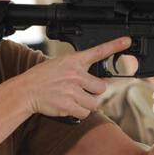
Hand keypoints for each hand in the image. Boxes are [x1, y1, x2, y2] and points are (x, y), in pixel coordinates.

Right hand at [14, 37, 131, 119]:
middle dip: (93, 93)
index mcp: (74, 61)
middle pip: (101, 88)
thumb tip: (98, 83)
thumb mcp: (60, 65)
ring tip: (72, 100)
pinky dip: (78, 113)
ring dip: (86, 104)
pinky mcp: (68, 105)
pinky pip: (84, 113)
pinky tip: (67, 106)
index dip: (115, 45)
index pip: (98, 51)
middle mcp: (75, 74)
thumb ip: (78, 70)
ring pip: (94, 103)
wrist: (26, 91)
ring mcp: (72, 90)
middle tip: (80, 92)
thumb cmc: (43, 78)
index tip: (127, 41)